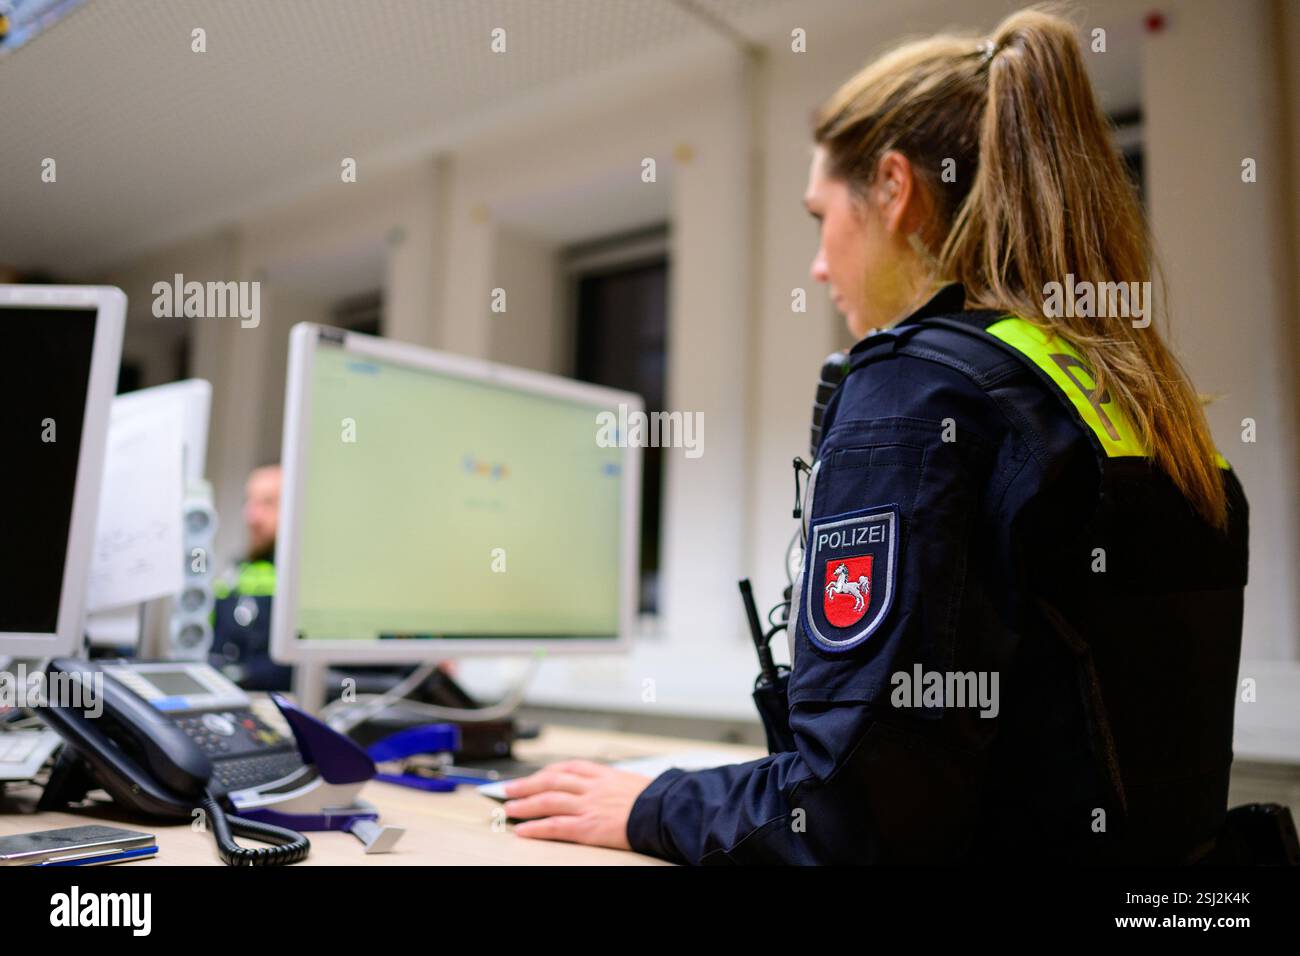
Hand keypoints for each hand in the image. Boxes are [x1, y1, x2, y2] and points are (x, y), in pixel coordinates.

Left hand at [502, 759, 652, 849]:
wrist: (667, 811)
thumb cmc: (657, 799)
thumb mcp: (633, 781)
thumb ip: (614, 783)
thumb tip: (608, 787)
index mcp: (604, 774)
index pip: (567, 767)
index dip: (546, 771)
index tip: (534, 775)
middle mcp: (592, 787)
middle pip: (551, 781)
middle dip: (527, 784)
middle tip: (508, 788)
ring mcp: (588, 806)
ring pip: (548, 801)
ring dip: (525, 804)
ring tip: (509, 808)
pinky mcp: (588, 827)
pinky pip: (555, 826)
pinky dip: (536, 827)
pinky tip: (523, 830)